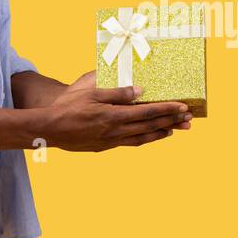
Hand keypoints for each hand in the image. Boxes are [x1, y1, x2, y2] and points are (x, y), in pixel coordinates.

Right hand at [43, 70, 192, 150]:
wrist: (49, 129)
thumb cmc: (68, 106)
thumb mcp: (91, 91)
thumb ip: (116, 92)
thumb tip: (140, 91)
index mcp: (114, 115)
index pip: (148, 112)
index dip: (167, 109)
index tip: (183, 107)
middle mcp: (116, 131)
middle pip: (149, 126)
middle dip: (171, 122)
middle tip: (188, 120)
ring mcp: (111, 141)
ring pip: (142, 138)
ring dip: (160, 133)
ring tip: (175, 130)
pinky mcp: (104, 146)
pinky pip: (130, 143)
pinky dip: (144, 139)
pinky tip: (149, 136)